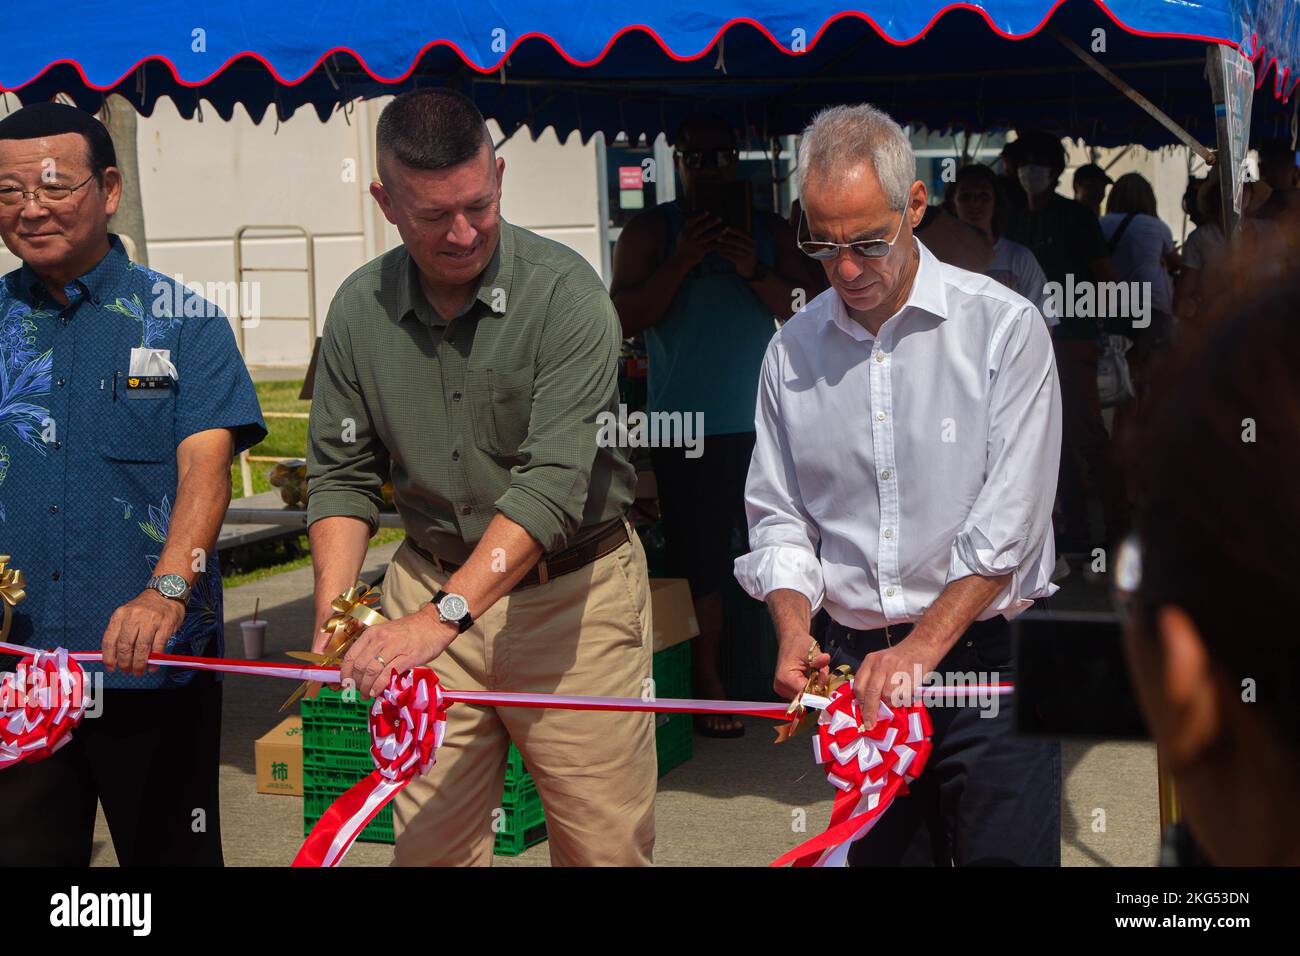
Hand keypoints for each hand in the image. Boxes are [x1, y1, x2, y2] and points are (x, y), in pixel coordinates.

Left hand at [101, 589, 186, 676]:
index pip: (109, 640)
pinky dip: (155, 660)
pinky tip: (153, 666)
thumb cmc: (146, 607)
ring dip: (139, 664)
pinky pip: (158, 646)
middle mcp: (133, 617)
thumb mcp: (128, 615)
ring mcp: (150, 620)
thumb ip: (121, 633)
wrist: (167, 591)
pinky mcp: (165, 625)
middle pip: (125, 646)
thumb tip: (116, 657)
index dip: (109, 657)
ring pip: (141, 648)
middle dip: (125, 663)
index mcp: (120, 615)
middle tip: (127, 671)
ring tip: (139, 671)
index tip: (111, 668)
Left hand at [339, 607, 457, 699]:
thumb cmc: (411, 631)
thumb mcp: (386, 633)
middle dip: (356, 683)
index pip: (350, 656)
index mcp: (372, 633)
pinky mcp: (407, 656)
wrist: (434, 624)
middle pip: (359, 666)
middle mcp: (379, 639)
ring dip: (367, 687)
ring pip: (371, 671)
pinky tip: (378, 691)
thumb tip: (362, 671)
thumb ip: (374, 648)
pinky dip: (379, 686)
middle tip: (359, 692)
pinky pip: (388, 674)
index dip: (345, 674)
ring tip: (368, 695)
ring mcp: (393, 647)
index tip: (346, 684)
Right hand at [673, 212, 724, 266]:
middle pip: (701, 228)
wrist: (680, 261)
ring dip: (718, 233)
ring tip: (725, 229)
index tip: (708, 212)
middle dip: (711, 223)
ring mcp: (695, 244)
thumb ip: (687, 227)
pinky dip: (718, 244)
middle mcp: (689, 237)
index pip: (691, 221)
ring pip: (708, 237)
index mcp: (684, 231)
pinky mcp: (700, 251)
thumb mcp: (681, 236)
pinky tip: (725, 241)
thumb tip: (694, 215)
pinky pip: (711, 246)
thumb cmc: (683, 246)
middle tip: (720, 218)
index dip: (700, 216)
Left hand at [712, 227, 758, 277]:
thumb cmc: (745, 251)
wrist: (750, 267)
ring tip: (717, 245)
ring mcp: (748, 255)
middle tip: (718, 237)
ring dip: (724, 247)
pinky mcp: (742, 262)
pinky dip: (725, 254)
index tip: (726, 227)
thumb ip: (736, 237)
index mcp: (753, 240)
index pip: (743, 234)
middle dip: (728, 239)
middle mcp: (752, 247)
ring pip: (734, 250)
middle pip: (739, 242)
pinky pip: (732, 257)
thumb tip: (724, 229)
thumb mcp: (745, 243)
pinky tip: (719, 252)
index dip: (734, 230)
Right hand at [773, 634, 830, 701]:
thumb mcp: (810, 649)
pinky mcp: (787, 690)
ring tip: (816, 672)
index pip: (806, 694)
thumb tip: (825, 659)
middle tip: (822, 672)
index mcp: (785, 678)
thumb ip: (818, 658)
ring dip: (815, 688)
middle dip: (818, 687)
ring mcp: (783, 690)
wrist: (791, 641)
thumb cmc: (798, 644)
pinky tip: (811, 677)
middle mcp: (782, 687)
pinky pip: (803, 694)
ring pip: (806, 698)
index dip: (819, 687)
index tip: (825, 676)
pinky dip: (810, 687)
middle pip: (806, 698)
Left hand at [851, 634, 944, 728]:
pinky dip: (905, 700)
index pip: (859, 685)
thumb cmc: (901, 657)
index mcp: (871, 660)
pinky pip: (904, 696)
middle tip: (870, 723)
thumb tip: (867, 705)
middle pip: (871, 693)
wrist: (922, 644)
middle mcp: (881, 664)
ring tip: (897, 698)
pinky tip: (907, 694)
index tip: (862, 714)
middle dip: (870, 712)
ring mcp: (896, 669)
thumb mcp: (881, 663)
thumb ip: (873, 680)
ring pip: (888, 696)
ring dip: (892, 703)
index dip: (860, 703)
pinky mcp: (911, 676)